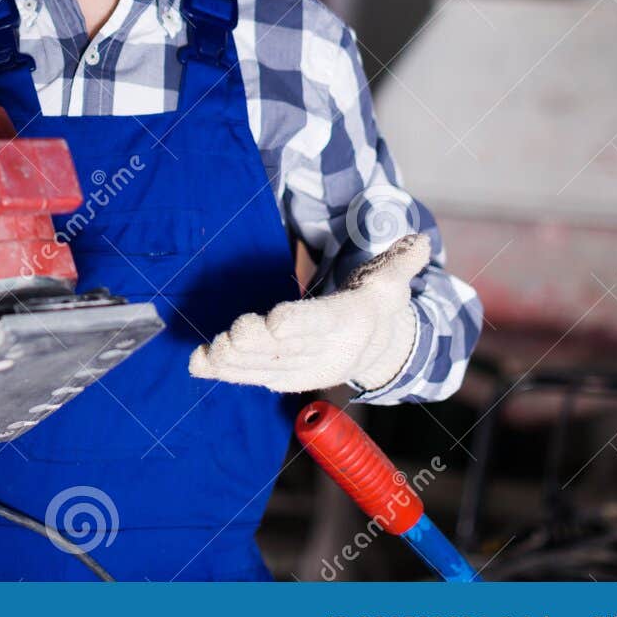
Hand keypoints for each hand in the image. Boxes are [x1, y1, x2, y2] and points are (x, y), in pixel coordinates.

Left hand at [188, 233, 429, 393]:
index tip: (274, 320)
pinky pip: (248, 374)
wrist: (373, 346)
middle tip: (234, 331)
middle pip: (287, 348)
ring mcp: (300, 367)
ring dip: (236, 360)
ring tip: (211, 351)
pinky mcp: (280, 375)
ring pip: (264, 365)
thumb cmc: (376, 304)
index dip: (298, 323)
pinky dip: (223, 370)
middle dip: (258, 342)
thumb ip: (401, 262)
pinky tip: (197, 363)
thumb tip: (420, 241)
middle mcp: (323, 351)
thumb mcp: (392, 280)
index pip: (321, 322)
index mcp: (348, 324)